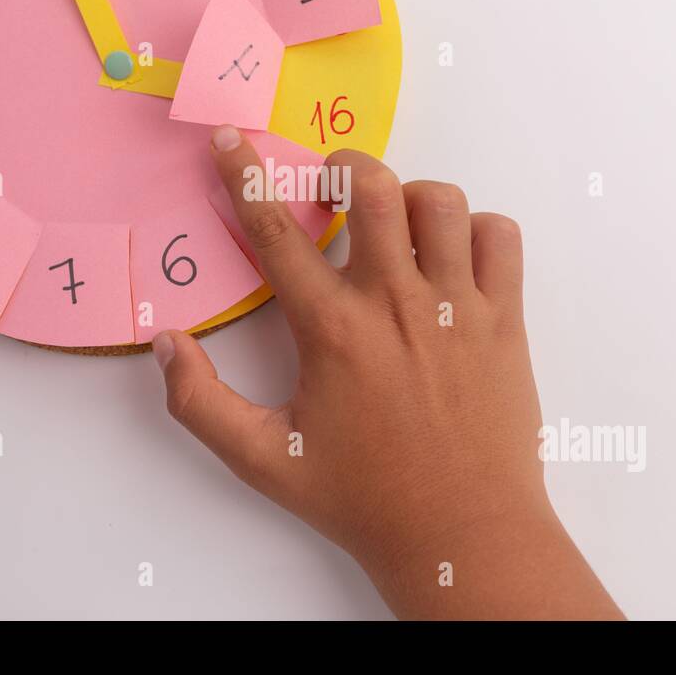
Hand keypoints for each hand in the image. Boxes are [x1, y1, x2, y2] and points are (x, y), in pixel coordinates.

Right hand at [153, 127, 621, 618]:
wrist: (463, 534)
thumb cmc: (364, 499)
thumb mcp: (263, 461)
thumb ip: (201, 403)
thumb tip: (168, 343)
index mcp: (333, 331)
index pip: (278, 231)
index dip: (244, 175)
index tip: (230, 140)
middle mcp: (396, 303)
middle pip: (371, 185)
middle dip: (343, 166)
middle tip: (334, 188)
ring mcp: (457, 306)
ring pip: (441, 201)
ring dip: (412, 198)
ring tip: (397, 227)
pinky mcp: (506, 319)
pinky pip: (501, 236)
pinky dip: (478, 231)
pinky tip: (455, 259)